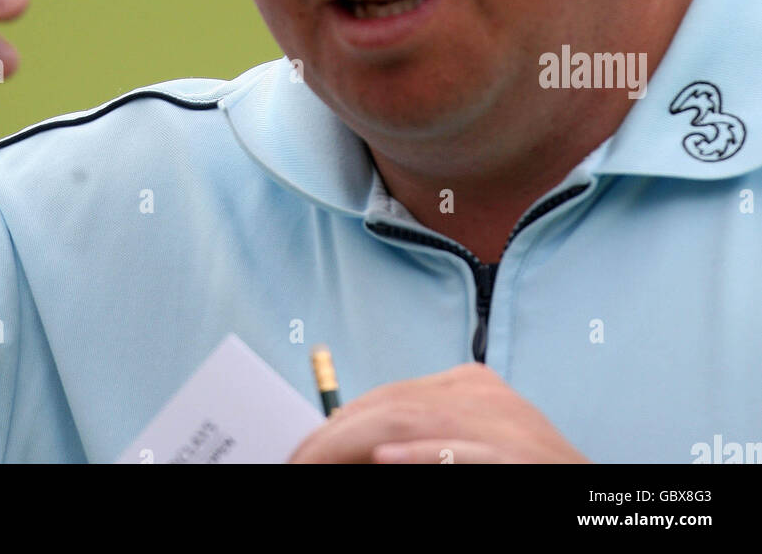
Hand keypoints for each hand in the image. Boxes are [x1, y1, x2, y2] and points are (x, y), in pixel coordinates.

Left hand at [288, 362, 591, 463]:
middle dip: (334, 438)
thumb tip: (352, 454)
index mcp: (469, 388)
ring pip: (414, 421)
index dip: (336, 426)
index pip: (386, 397)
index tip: (299, 454)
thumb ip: (420, 448)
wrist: (603, 508)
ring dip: (355, 444)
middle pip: (391, 404)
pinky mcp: (522, 456)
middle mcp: (484, 394)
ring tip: (313, 465)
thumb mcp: (464, 453)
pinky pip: (464, 451)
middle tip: (294, 465)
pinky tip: (384, 461)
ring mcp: (506, 422)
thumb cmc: (522, 474)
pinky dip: (422, 457)